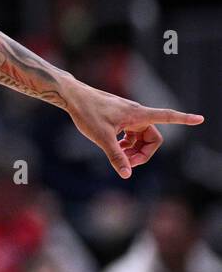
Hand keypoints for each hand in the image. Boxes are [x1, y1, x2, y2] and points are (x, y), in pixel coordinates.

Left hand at [63, 82, 202, 178]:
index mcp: (138, 114)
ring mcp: (128, 115)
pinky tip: (114, 148)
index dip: (184, 119)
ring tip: (118, 157)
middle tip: (126, 163)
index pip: (168, 116)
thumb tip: (127, 174)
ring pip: (140, 137)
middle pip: (152, 138)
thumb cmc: (88, 113)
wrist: (72, 97)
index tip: (200, 119)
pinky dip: (126, 144)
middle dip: (143, 153)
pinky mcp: (119, 117)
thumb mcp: (102, 138)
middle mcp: (137, 114)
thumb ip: (116, 156)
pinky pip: (131, 134)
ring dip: (133, 150)